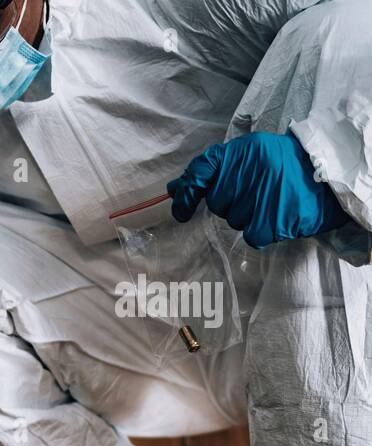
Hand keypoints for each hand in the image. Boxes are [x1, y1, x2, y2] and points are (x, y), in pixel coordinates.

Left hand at [167, 131, 349, 248]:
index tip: (182, 210)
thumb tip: (174, 189)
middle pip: (217, 202)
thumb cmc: (286, 165)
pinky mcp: (270, 221)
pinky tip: (276, 215)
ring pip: (233, 220)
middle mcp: (247, 172)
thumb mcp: (251, 155)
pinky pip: (250, 235)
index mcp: (241, 151)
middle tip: (256, 192)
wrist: (330, 175)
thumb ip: (212, 170)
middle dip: (230, 203)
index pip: (200, 171)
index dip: (187, 193)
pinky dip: (261, 230)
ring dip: (247, 216)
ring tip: (271, 201)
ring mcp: (259, 197)